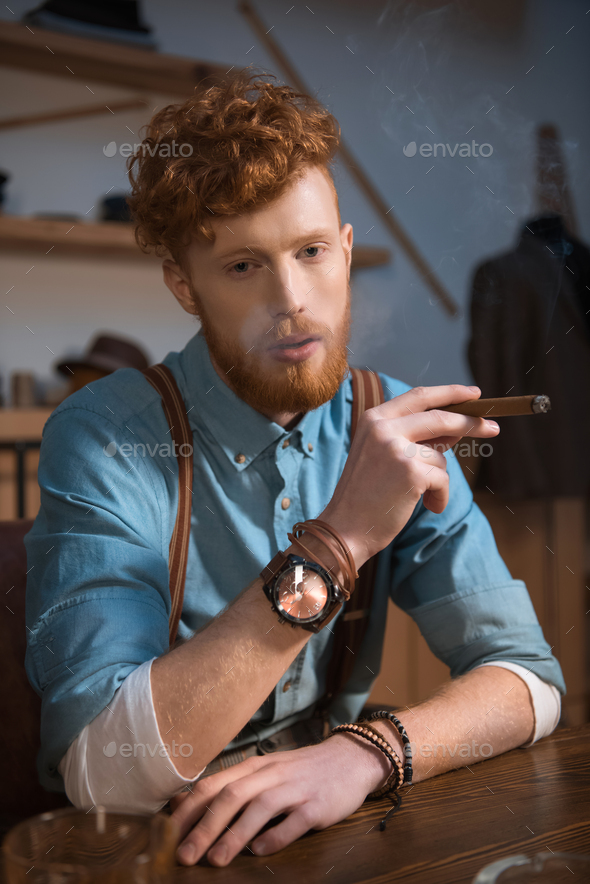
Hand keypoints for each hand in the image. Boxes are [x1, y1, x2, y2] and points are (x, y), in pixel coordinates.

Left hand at [170, 735, 380, 866]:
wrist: (351, 759)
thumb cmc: (301, 771)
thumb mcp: (266, 771)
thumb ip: (234, 786)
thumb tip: (190, 804)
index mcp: (254, 767)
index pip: (213, 785)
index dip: (189, 810)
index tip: (168, 835)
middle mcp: (271, 774)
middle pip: (231, 796)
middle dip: (204, 827)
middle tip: (184, 856)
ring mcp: (295, 789)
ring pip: (258, 808)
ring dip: (234, 835)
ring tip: (215, 860)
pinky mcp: (317, 805)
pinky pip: (294, 821)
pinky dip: (276, 836)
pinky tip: (261, 852)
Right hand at [321, 384, 498, 567]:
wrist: (346, 528)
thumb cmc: (367, 495)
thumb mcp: (386, 456)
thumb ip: (417, 438)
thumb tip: (457, 427)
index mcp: (374, 418)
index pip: (419, 396)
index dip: (450, 392)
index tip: (474, 395)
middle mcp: (383, 427)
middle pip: (440, 417)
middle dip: (470, 423)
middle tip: (493, 428)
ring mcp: (396, 448)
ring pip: (441, 456)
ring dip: (439, 479)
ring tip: (421, 496)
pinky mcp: (410, 471)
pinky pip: (443, 479)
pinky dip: (440, 496)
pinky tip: (427, 506)